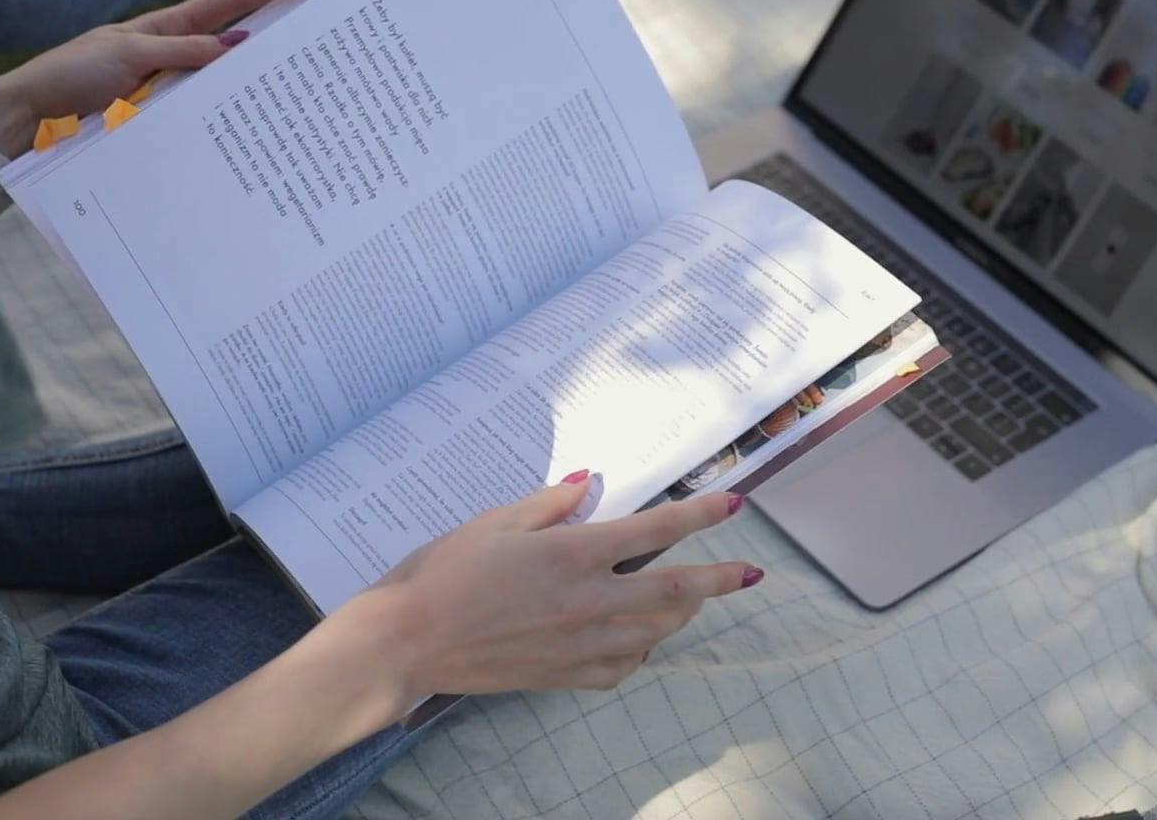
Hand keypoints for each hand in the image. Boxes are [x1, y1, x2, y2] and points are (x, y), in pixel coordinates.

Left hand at [0, 0, 320, 157]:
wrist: (30, 118)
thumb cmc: (70, 77)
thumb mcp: (126, 57)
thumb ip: (180, 53)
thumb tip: (237, 46)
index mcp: (168, 27)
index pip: (231, 0)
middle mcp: (178, 54)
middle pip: (241, 34)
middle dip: (283, 26)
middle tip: (327, 23)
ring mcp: (174, 86)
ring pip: (230, 79)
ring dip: (263, 79)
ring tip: (306, 80)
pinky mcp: (165, 117)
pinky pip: (209, 112)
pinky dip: (234, 114)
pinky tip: (257, 126)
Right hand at [330, 475, 760, 707]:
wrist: (408, 641)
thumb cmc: (442, 572)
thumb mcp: (496, 521)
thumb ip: (550, 503)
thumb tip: (589, 481)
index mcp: (571, 553)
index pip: (655, 531)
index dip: (700, 516)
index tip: (734, 504)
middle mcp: (586, 601)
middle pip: (675, 593)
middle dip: (718, 581)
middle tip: (749, 574)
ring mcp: (578, 644)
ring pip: (655, 632)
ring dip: (682, 614)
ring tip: (694, 599)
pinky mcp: (563, 675)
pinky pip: (622, 666)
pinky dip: (641, 650)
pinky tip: (639, 639)